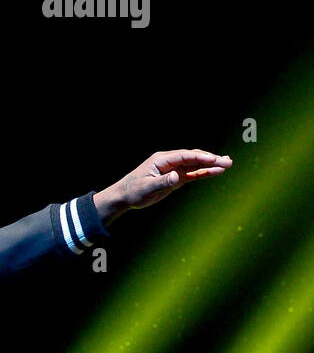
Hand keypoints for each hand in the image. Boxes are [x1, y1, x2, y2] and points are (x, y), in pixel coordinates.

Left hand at [94, 149, 232, 221]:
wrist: (124, 196)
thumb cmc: (133, 191)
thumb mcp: (146, 188)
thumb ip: (163, 182)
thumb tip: (177, 177)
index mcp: (162, 160)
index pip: (185, 156)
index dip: (200, 157)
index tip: (214, 159)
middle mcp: (169, 162)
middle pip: (193, 158)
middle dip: (211, 159)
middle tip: (227, 161)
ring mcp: (173, 169)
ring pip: (195, 165)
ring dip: (210, 165)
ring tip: (227, 164)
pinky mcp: (175, 178)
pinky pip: (192, 174)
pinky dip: (204, 173)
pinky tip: (216, 172)